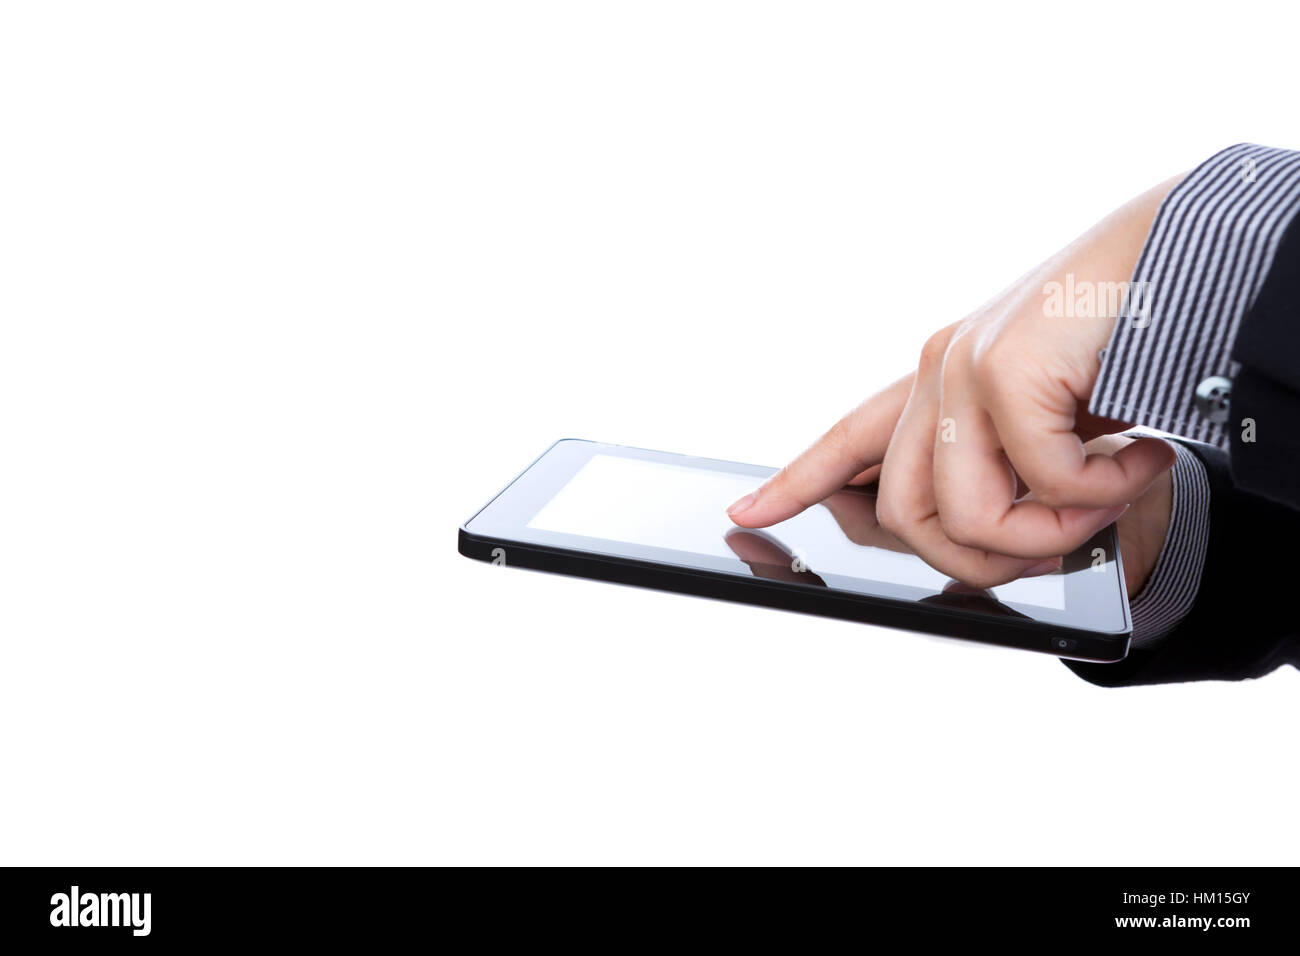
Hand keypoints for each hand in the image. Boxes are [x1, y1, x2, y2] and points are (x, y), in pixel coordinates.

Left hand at [728, 176, 1182, 587]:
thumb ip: (1005, 465)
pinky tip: (1142, 451)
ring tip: (1112, 487)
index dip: (797, 481)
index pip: (849, 439)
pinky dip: (1104, 492)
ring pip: (966, 518)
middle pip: (907, 517)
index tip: (746, 509)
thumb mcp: (1056, 420)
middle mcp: (939, 372)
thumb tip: (981, 536)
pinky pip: (1043, 487)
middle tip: (1067, 536)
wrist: (1193, 254)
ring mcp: (963, 367)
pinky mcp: (1002, 366)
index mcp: (943, 381)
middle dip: (988, 559)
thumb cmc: (1130, 343)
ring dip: (1054, 534)